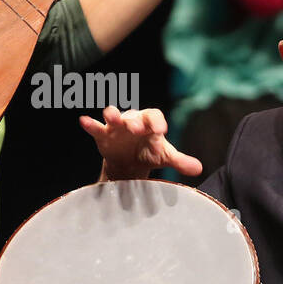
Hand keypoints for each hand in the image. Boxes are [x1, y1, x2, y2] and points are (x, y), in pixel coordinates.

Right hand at [79, 106, 201, 180]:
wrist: (129, 161)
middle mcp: (133, 121)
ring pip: (113, 116)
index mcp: (150, 123)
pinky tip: (83, 120)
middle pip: (134, 116)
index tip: (162, 130)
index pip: (154, 117)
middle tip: (136, 129)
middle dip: (135, 121)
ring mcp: (117, 127)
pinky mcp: (103, 134)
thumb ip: (180, 161)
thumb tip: (199, 168)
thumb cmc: (149, 153)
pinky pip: (96, 127)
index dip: (157, 121)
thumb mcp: (165, 157)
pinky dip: (90, 123)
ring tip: (110, 116)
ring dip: (112, 115)